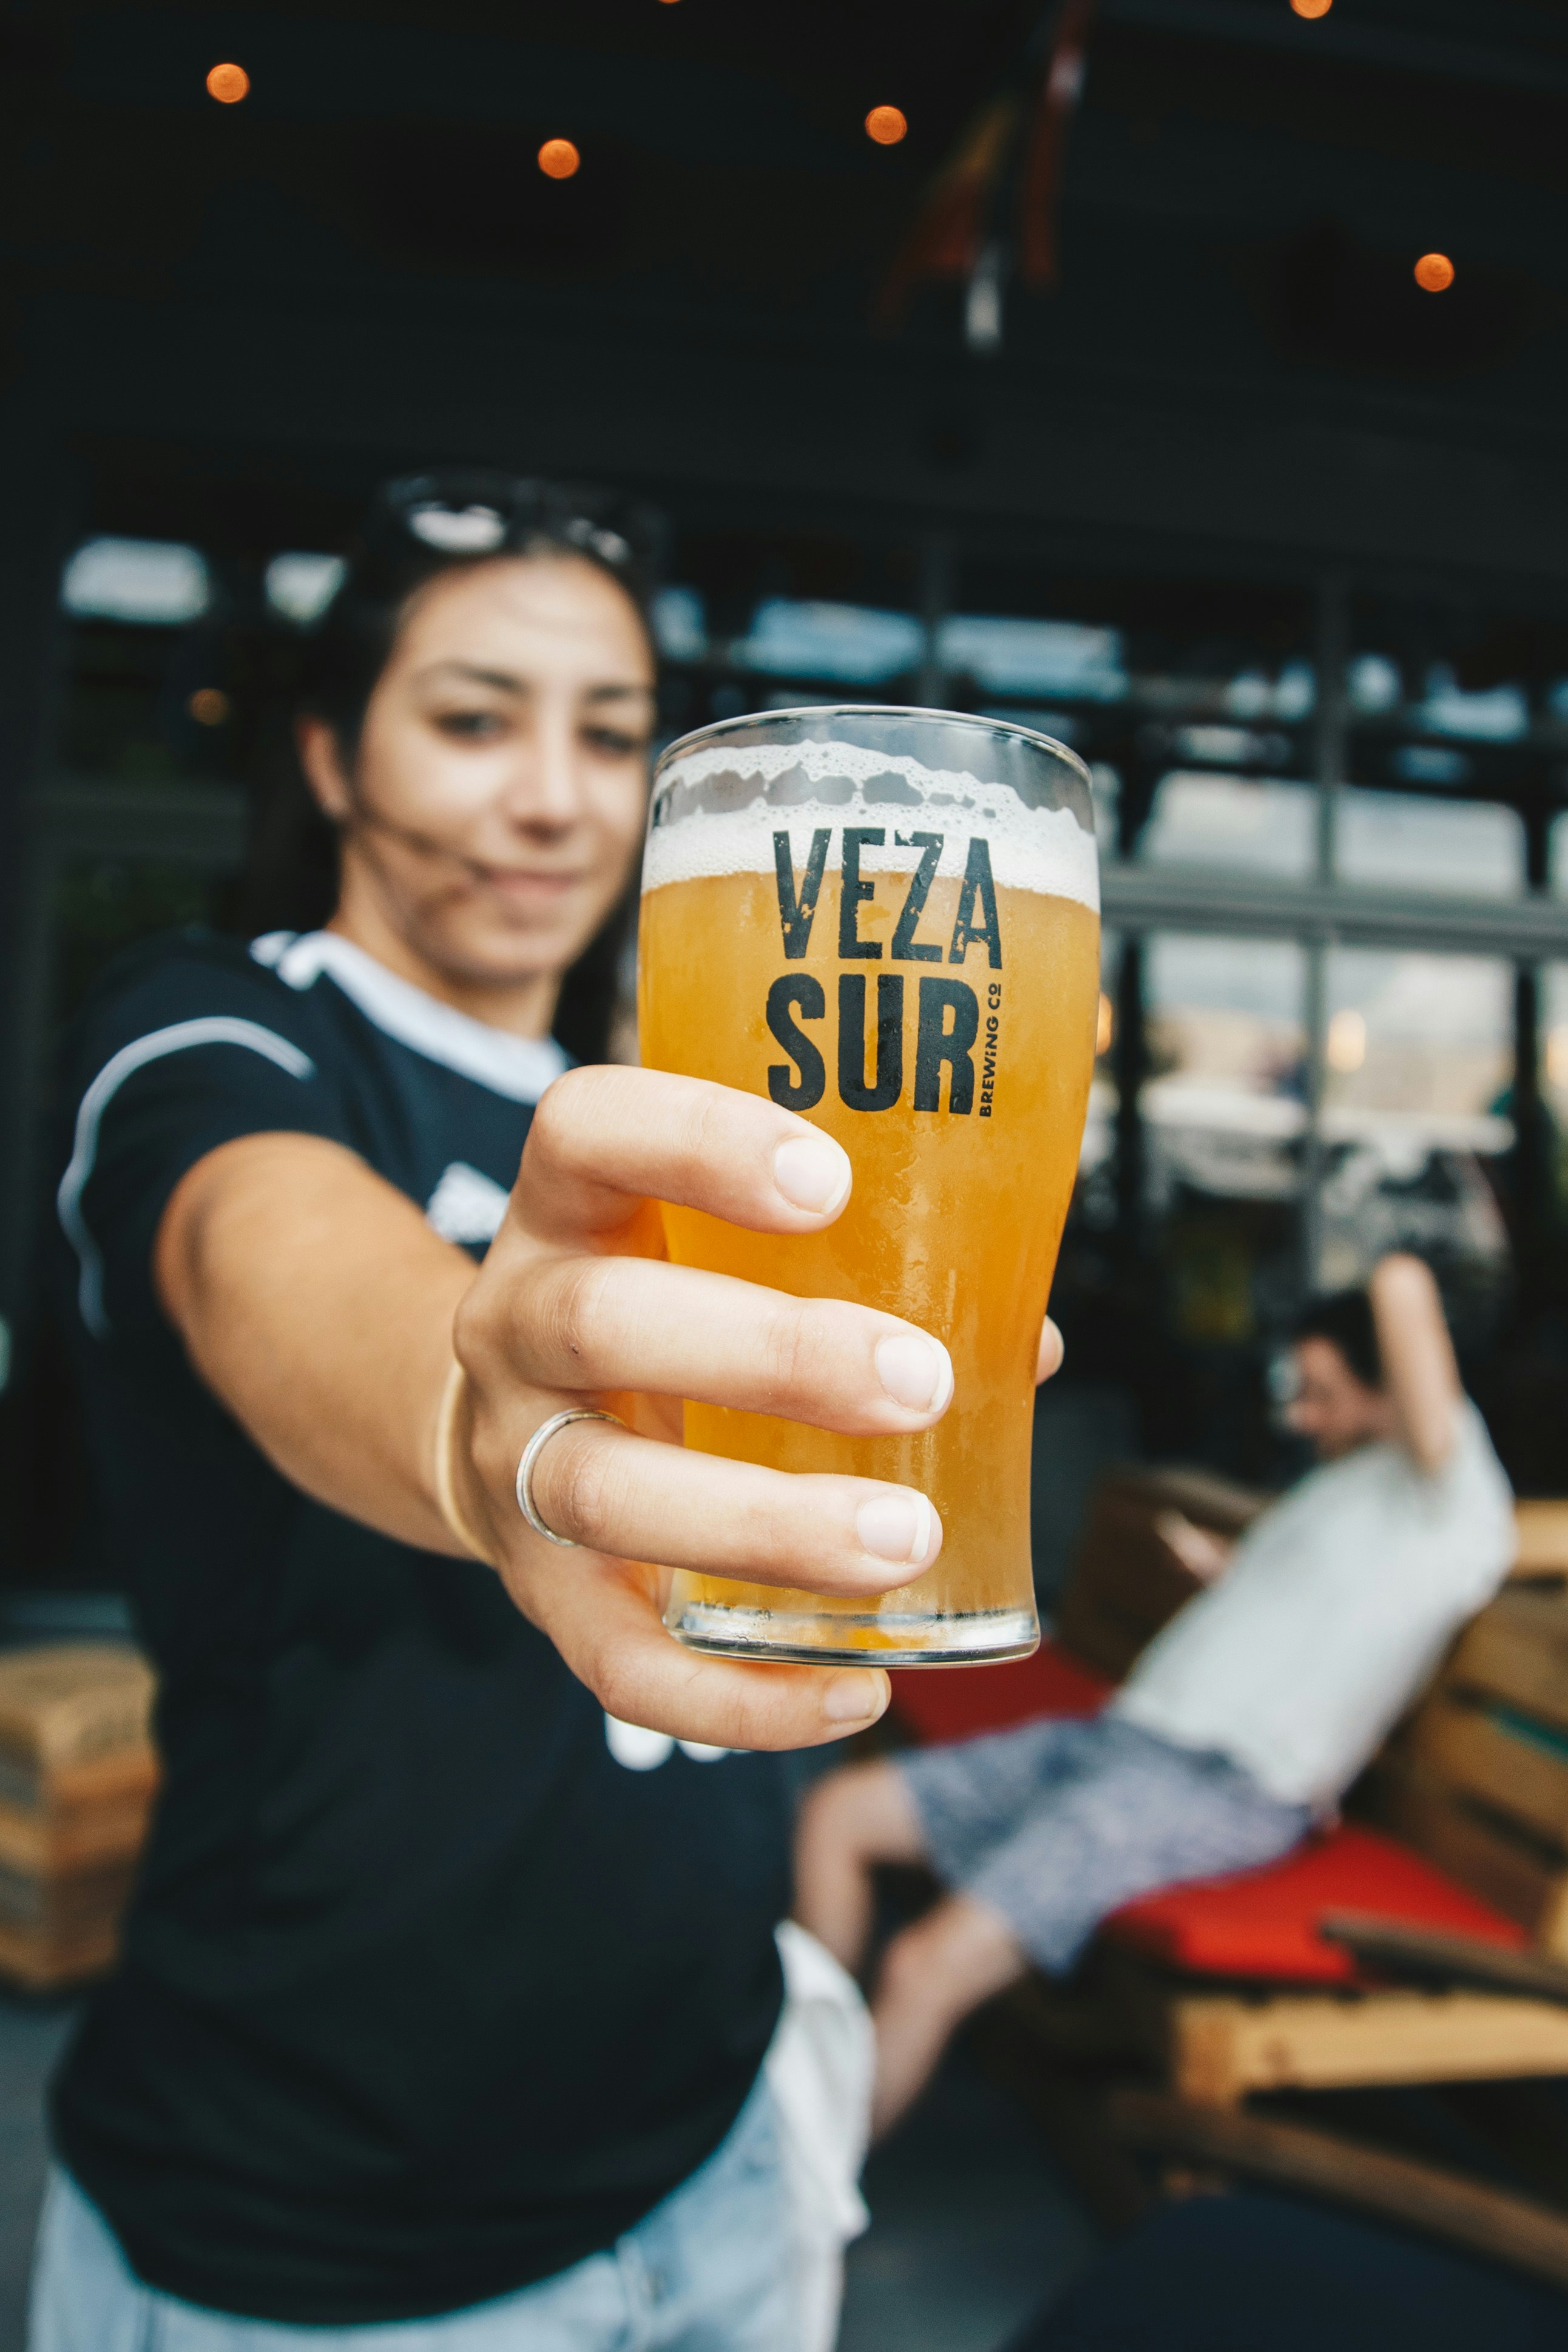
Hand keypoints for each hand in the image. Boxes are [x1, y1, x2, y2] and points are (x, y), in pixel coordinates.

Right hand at [450, 1066, 1063, 1752]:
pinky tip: (857, 1689)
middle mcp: (517, 1326)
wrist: (496, 1429)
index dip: (698, 1143)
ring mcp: (514, 1463)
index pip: (588, 1131)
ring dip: (767, 1525)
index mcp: (569, 1210)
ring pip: (605, 1496)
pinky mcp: (538, 1594)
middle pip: (599, 1322)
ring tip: (905, 1541)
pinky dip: (739, 1696)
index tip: (831, 1180)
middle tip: (918, 1381)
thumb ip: (863, 1264)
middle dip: (769, 1353)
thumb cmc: (665, 1313)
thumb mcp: (712, 1250)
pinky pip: (617, 1664)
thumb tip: (1034, 1340)